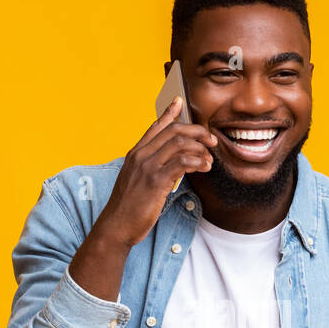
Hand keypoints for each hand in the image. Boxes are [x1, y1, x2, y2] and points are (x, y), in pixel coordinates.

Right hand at [95, 95, 218, 250]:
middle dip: (197, 132)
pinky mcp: (156, 180)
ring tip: (209, 160)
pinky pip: (182, 162)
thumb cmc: (128, 207)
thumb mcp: (136, 181)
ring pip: (180, 143)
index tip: (180, 102)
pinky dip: (197, 161)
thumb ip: (150, 168)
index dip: (169, 112)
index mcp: (136, 153)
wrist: (116, 226)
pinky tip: (203, 167)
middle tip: (211, 140)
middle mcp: (141, 155)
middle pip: (173, 131)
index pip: (155, 127)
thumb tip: (171, 165)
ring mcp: (147, 166)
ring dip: (200, 149)